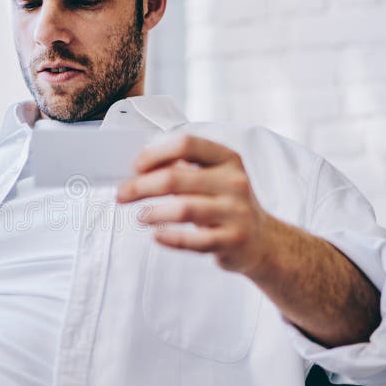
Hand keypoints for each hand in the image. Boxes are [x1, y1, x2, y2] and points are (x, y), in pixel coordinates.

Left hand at [116, 134, 274, 276]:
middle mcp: (234, 182)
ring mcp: (236, 211)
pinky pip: (194, 240)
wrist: (262, 241)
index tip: (136, 167)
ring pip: (184, 209)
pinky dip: (170, 237)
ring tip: (139, 216)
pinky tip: (157, 235)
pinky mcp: (233, 240)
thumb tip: (139, 169)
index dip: (155, 154)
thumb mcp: (213, 178)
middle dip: (141, 186)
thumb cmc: (226, 204)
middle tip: (122, 194)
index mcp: (227, 159)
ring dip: (154, 212)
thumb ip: (182, 169)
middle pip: (175, 178)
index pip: (186, 144)